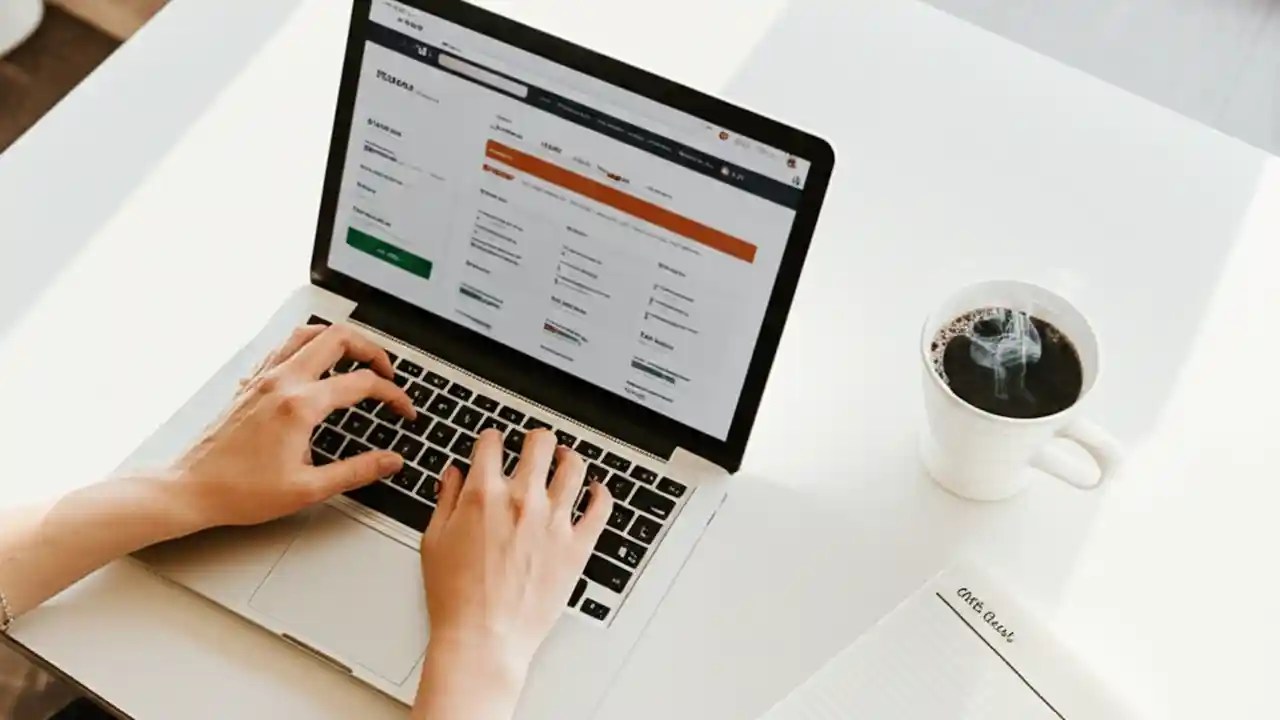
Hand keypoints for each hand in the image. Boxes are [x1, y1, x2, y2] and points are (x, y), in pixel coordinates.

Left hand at [174, 323, 414, 530]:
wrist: (189, 490)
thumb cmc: (238, 491)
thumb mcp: (308, 489)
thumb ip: (357, 471)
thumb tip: (390, 461)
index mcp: (300, 406)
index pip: (362, 384)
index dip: (393, 395)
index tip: (403, 410)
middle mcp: (282, 382)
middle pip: (338, 339)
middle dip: (372, 350)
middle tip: (387, 372)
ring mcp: (263, 379)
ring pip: (308, 334)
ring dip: (339, 340)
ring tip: (357, 358)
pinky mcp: (250, 384)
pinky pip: (284, 348)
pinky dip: (308, 347)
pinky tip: (315, 365)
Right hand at [413, 429, 611, 718]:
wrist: (483, 639)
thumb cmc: (455, 598)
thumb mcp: (433, 541)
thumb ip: (446, 500)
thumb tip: (454, 475)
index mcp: (482, 495)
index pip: (492, 443)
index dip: (491, 440)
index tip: (493, 445)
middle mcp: (521, 501)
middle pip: (539, 443)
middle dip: (534, 439)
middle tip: (534, 446)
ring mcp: (554, 522)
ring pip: (574, 467)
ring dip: (568, 458)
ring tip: (565, 460)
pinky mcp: (577, 546)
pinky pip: (600, 507)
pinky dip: (600, 493)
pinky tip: (595, 490)